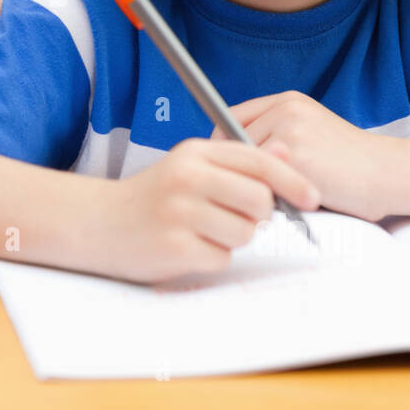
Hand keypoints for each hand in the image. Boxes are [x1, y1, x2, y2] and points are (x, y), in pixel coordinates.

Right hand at [99, 137, 319, 283]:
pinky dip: (212, 256)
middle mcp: (187, 177)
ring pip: (245, 232)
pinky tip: (189, 246)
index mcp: (194, 152)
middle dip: (259, 214)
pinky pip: (222, 257)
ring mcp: (179, 213)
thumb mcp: (190, 165)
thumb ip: (237, 161)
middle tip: (238, 216)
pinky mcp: (174, 246)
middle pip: (260, 200)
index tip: (311, 197)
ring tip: (206, 230)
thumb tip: (286, 152)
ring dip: (234, 238)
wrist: (98, 222)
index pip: (258, 161)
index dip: (292, 180)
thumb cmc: (152, 196)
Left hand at [228, 90, 392, 222]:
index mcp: (287, 100)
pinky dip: (273, 195)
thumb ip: (274, 131)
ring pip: (247, 165)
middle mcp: (285, 109)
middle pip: (231, 143)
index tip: (224, 166)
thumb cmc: (349, 162)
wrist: (390, 173)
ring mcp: (289, 130)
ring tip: (289, 190)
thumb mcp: (310, 130)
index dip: (222, 145)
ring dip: (258, 183)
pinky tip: (296, 198)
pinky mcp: (295, 156)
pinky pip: (263, 181)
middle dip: (241, 168)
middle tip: (265, 185)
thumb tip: (225, 153)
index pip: (228, 117)